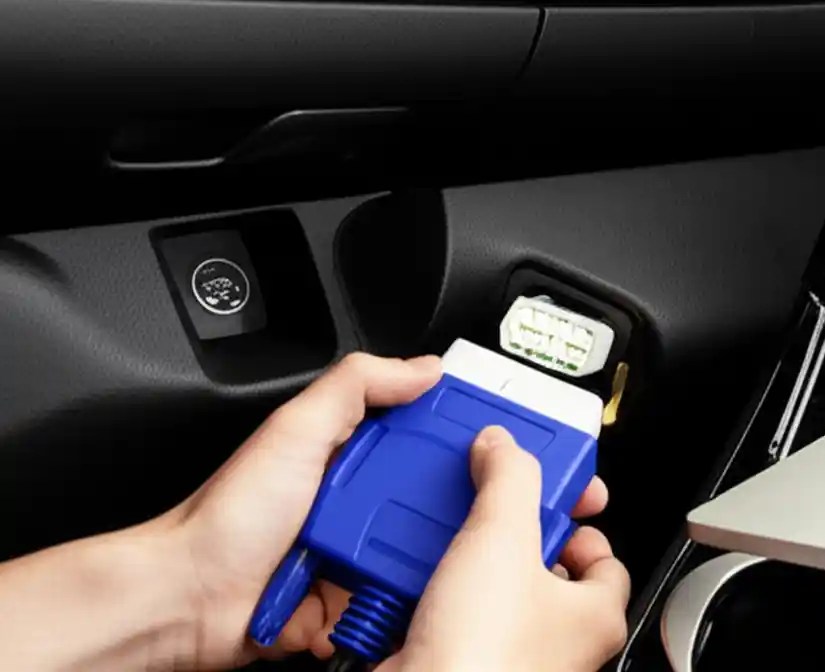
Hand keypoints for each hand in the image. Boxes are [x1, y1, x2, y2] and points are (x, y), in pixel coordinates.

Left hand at [160, 352, 444, 668]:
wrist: (187, 599)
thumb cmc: (227, 517)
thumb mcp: (296, 429)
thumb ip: (357, 385)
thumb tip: (421, 367)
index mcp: (342, 454)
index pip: (412, 437)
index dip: (447, 439)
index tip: (483, 444)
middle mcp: (347, 504)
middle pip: (421, 505)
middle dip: (435, 518)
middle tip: (444, 522)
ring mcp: (344, 557)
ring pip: (407, 561)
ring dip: (409, 570)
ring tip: (398, 567)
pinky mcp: (340, 606)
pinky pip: (382, 609)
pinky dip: (381, 612)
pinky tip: (372, 602)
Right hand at [378, 426, 629, 671]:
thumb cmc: (483, 656)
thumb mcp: (503, 536)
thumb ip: (509, 478)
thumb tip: (506, 445)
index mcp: (595, 615)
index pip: (603, 554)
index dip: (575, 515)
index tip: (546, 488)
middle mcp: (557, 643)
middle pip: (539, 564)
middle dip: (508, 531)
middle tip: (486, 505)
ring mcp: (506, 654)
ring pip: (488, 587)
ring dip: (462, 556)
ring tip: (442, 531)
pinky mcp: (455, 660)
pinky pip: (445, 611)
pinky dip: (427, 587)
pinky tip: (410, 571)